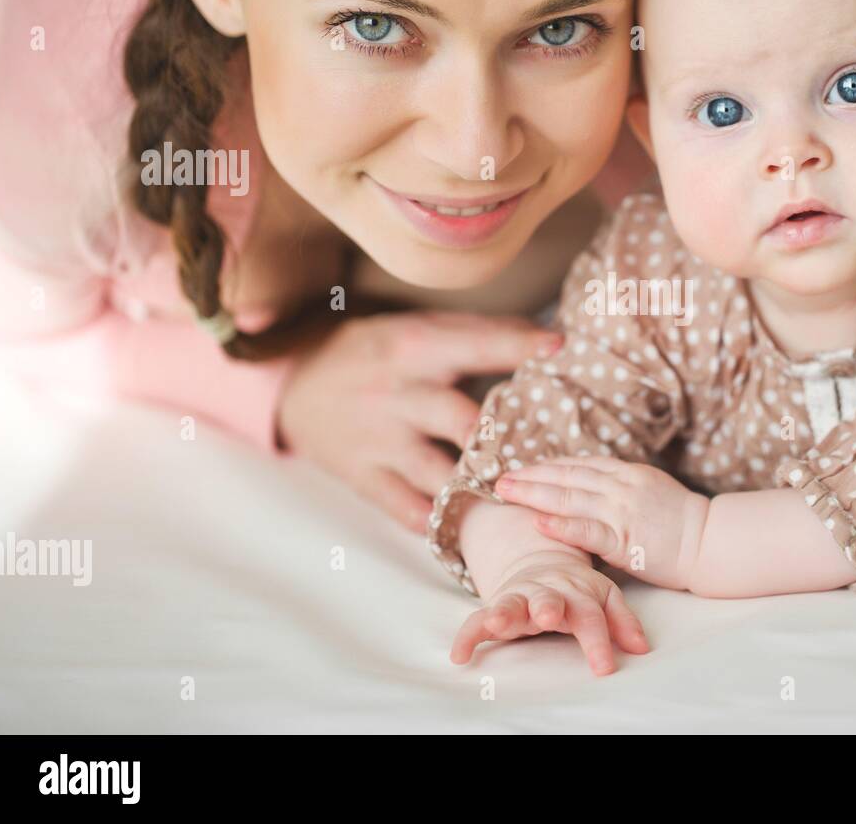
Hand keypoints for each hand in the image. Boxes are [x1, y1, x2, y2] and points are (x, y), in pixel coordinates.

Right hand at [277, 311, 561, 531]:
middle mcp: (397, 394)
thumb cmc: (374, 353)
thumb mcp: (415, 329)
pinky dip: (442, 521)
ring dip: (481, 488)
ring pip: (439, 473)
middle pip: (461, 419)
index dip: (518, 346)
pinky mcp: (363, 478)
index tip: (560, 349)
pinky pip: (407, 510)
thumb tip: (548, 338)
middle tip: (553, 450)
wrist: (295, 386)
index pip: (472, 345)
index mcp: (413, 348)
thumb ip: (477, 334)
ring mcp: (379, 442)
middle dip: (508, 439)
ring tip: (523, 497)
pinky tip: (474, 527)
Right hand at [450, 551, 648, 676]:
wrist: (541, 561)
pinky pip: (477, 620)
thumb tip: (642, 648)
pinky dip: (468, 635)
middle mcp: (547, 592)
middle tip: (550, 617)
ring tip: (496, 622)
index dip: (598, 640)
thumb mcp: (605, 598)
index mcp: (578, 591)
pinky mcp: (495, 606)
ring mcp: (519, 597)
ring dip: (505, 611)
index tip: (605, 667)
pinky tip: (460, 655)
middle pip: (548, 599)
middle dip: (548, 607)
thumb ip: (622, 621)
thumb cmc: (578, 590)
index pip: (591, 615)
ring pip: (511, 602)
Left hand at [496, 457, 709, 590]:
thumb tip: (591, 486)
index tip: (523, 468)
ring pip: (570, 497)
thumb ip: (621, 485)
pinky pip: (587, 531)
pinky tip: (536, 522)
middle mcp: (622, 486)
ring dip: (533, 493)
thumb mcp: (651, 489)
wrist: (711, 540)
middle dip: (530, 475)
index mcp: (628, 472)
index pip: (579, 464)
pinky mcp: (626, 540)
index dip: (547, 465)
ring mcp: (623, 511)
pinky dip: (560, 525)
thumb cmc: (683, 521)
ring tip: (505, 492)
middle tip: (500, 476)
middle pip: (567, 475)